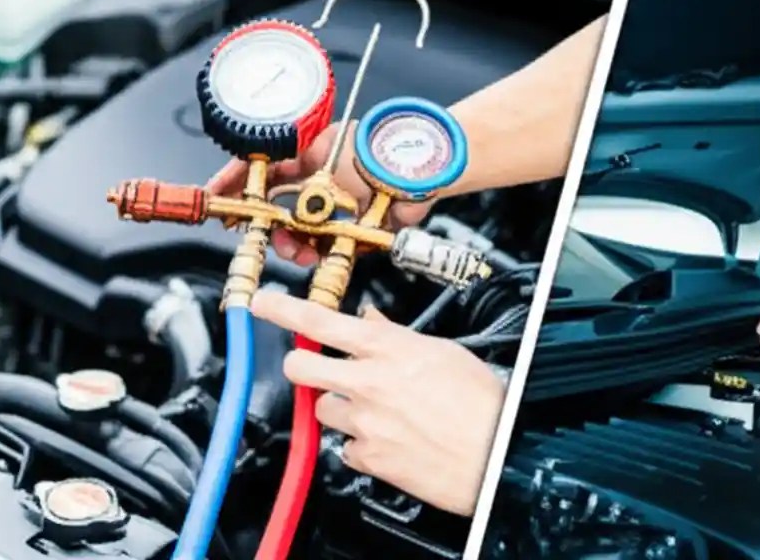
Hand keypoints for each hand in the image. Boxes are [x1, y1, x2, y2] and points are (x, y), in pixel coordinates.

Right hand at [204, 121, 434, 265]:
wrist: (414, 170)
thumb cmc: (371, 149)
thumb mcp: (318, 153)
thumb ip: (285, 170)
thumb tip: (253, 184)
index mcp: (306, 156)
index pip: (260, 171)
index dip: (236, 185)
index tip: (215, 200)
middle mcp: (319, 184)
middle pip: (277, 212)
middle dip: (265, 227)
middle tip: (259, 235)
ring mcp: (337, 208)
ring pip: (301, 236)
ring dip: (294, 246)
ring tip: (298, 251)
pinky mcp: (356, 231)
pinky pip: (329, 251)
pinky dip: (321, 256)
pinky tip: (319, 255)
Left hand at [251, 290, 505, 516]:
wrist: (497, 453)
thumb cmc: (482, 403)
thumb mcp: (442, 352)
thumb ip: (397, 337)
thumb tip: (372, 322)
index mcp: (388, 350)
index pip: (321, 321)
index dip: (283, 309)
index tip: (262, 302)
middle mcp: (368, 383)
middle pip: (300, 366)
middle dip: (303, 364)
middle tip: (318, 366)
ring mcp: (364, 422)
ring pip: (322, 408)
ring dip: (340, 407)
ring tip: (377, 411)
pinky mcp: (367, 458)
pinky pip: (345, 446)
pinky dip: (360, 443)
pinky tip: (390, 438)